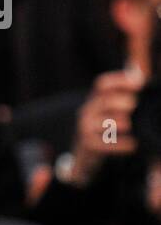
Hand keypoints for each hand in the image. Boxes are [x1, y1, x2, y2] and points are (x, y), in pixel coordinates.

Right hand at [67, 69, 145, 185]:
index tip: (139, 82)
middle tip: (133, 105)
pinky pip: (105, 143)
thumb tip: (136, 71)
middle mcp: (88, 111)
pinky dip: (121, 144)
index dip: (120, 80)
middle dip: (120, 101)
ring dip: (117, 122)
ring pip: (102, 122)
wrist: (85, 153)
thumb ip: (123, 89)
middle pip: (103, 101)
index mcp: (96, 99)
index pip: (103, 84)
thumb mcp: (110, 107)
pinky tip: (133, 145)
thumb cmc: (105, 125)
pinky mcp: (88, 145)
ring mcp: (86, 128)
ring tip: (129, 125)